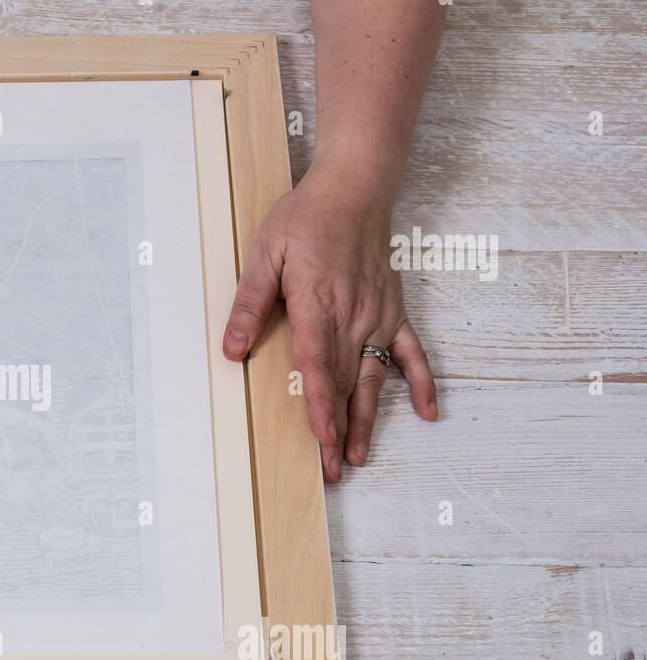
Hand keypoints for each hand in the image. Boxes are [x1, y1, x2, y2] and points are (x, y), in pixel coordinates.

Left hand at [221, 162, 436, 481]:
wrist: (353, 188)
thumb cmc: (304, 219)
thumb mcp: (264, 254)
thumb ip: (250, 304)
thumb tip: (232, 349)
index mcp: (317, 305)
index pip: (317, 366)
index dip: (320, 406)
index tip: (323, 440)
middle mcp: (352, 316)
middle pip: (343, 383)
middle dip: (337, 430)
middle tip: (333, 471)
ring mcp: (376, 315)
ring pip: (371, 378)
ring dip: (367, 420)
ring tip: (360, 457)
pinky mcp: (393, 310)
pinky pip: (411, 353)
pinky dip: (420, 383)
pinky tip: (427, 414)